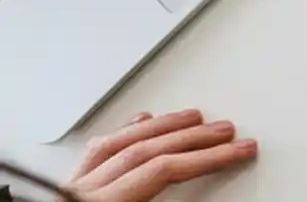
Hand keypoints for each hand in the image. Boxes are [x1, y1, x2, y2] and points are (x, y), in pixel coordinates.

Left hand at [65, 109, 256, 201]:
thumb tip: (194, 201)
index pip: (163, 171)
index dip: (207, 159)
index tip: (237, 151)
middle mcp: (82, 194)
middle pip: (146, 150)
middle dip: (193, 140)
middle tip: (226, 132)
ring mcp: (69, 191)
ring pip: (119, 144)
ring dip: (162, 128)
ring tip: (193, 120)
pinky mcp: (61, 193)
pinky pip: (94, 152)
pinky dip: (123, 135)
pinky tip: (139, 127)